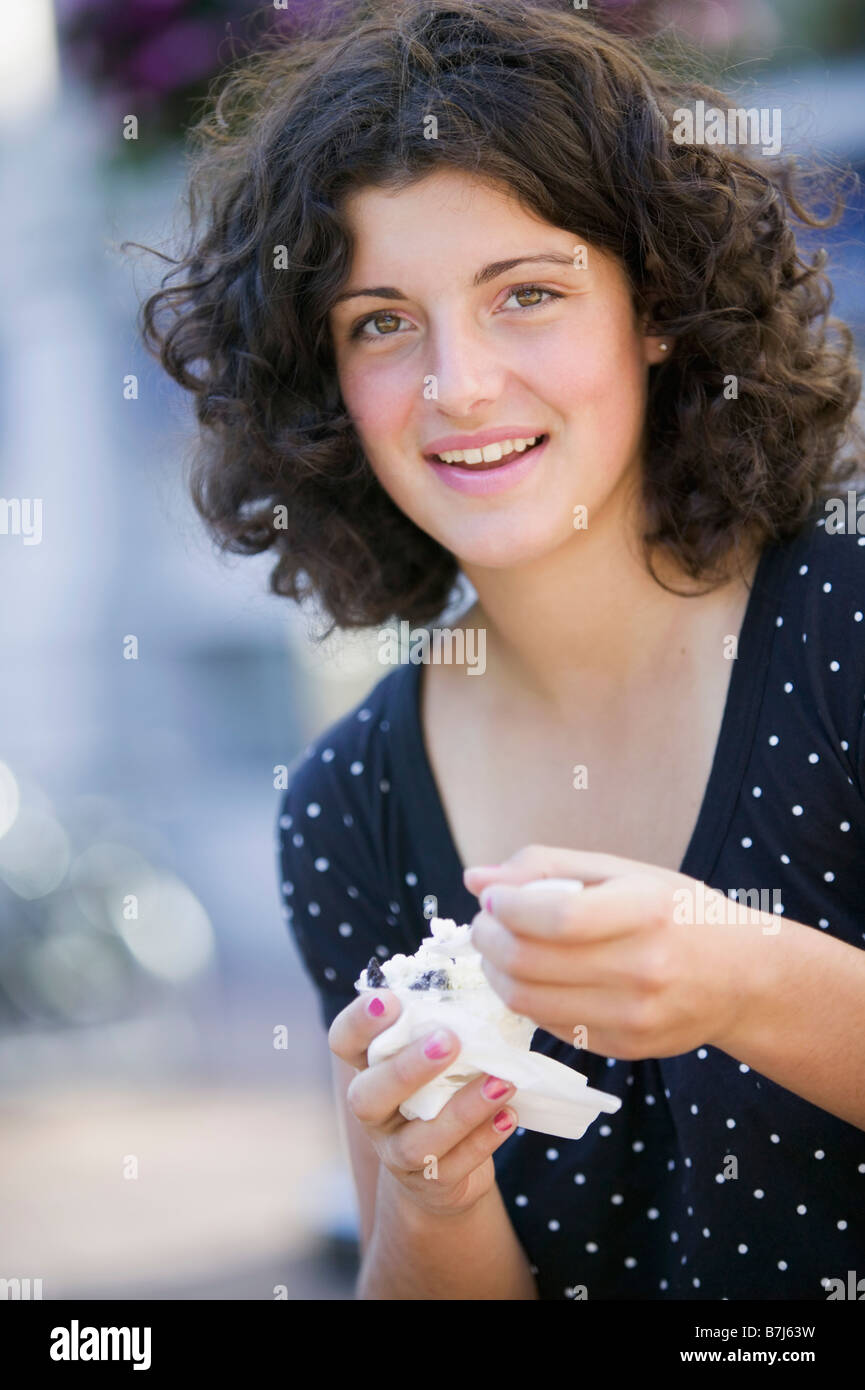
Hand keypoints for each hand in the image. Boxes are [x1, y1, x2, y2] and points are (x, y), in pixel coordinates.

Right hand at [328, 990, 519, 1215]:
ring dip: (462, 1109)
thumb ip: (442, 1023)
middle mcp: (373, 1112)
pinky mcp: (431, 1184)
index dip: (359, 1022)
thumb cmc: (441, 1090)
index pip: (343, 1041)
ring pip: (419, 1140)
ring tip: (501, 1082)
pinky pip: (455, 1166)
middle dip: (407, 1068)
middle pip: (368, 1095)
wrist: (443, 1172)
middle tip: (448, 1040)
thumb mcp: (434, 1057)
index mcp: (369, 1068)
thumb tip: (478, 978)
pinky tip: (509, 1114)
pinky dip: (484, 1140)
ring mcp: (397, 1152)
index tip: (391, 1000)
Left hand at [464, 844, 768, 1059]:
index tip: (493, 898)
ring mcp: (634, 1017)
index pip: (555, 918)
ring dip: (495, 972)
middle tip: (485, 923)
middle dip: (487, 939)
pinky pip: (548, 1025)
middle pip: (529, 963)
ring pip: (527, 1001)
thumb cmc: (677, 911)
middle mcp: (643, 969)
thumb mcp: (624, 871)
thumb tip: (475, 879)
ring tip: (500, 949)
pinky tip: (535, 976)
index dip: (506, 907)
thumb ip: (546, 868)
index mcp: (646, 910)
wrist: (743, 977)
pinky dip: (526, 998)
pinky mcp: (624, 1048)